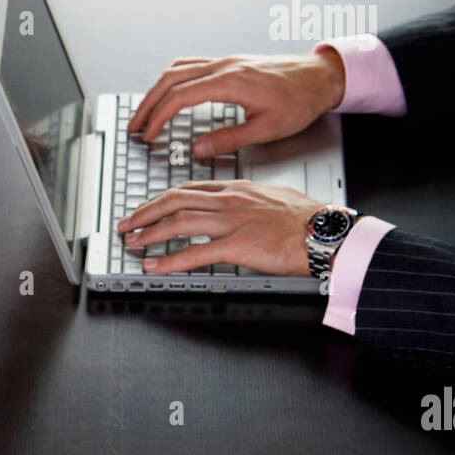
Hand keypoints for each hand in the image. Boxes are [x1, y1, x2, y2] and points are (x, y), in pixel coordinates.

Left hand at [117, 180, 323, 276]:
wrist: (325, 232)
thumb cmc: (307, 219)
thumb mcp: (273, 199)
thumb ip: (250, 202)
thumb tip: (241, 209)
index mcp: (238, 189)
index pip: (190, 188)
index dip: (162, 199)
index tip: (147, 208)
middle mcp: (230, 200)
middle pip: (176, 199)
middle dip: (146, 211)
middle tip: (128, 224)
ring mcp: (233, 222)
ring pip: (180, 221)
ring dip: (151, 233)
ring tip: (134, 243)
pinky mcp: (238, 245)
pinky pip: (196, 252)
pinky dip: (171, 260)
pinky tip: (155, 265)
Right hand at [128, 49, 345, 153]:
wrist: (320, 77)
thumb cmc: (300, 101)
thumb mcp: (265, 130)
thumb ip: (228, 140)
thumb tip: (197, 149)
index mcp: (231, 82)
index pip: (180, 97)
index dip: (159, 117)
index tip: (147, 135)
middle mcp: (225, 66)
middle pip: (171, 78)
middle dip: (148, 103)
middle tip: (135, 125)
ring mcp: (227, 61)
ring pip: (179, 68)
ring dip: (158, 89)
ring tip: (147, 112)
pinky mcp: (231, 63)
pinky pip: (192, 66)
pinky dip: (174, 80)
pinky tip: (171, 94)